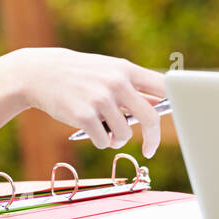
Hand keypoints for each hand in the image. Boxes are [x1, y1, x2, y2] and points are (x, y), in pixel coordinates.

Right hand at [10, 48, 167, 155]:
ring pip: (124, 134)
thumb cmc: (79, 74)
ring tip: (105, 130)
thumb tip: (160, 107)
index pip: (163, 86)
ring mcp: (100, 99)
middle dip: (152, 138)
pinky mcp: (84, 116)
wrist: (39, 73)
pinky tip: (90, 130)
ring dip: (117, 139)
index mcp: (126, 69)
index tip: (179, 118)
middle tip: (149, 149)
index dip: (176, 103)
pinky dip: (100, 141)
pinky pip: (104, 141)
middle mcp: (116, 83)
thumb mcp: (108, 70)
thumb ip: (132, 86)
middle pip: (150, 118)